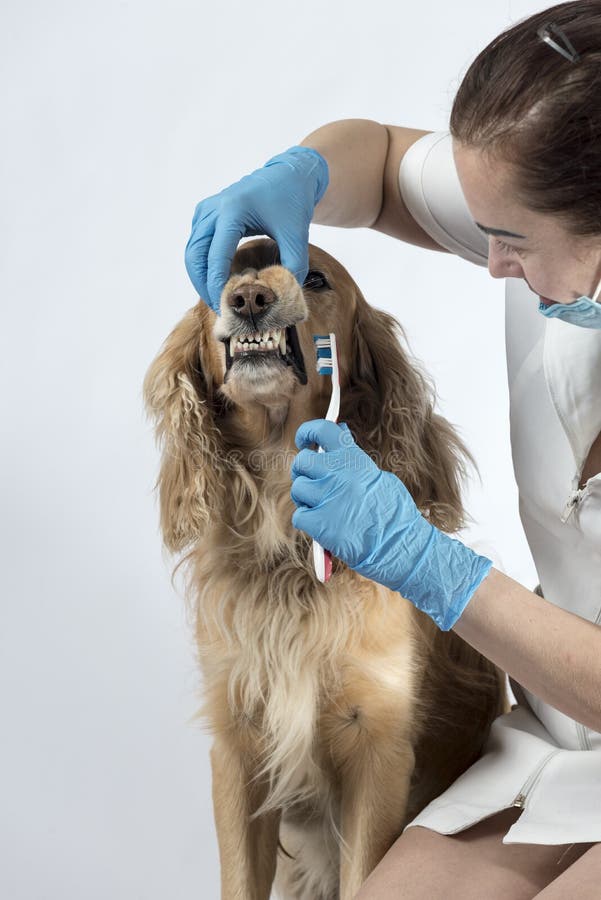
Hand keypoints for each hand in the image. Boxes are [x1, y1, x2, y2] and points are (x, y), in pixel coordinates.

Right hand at [184, 145, 328, 312]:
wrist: (288, 175)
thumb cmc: (292, 201)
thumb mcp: (298, 235)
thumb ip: (294, 266)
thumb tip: (285, 296)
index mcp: (234, 210)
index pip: (215, 257)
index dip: (216, 285)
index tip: (225, 306)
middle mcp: (215, 208)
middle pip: (195, 256)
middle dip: (203, 285)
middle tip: (220, 306)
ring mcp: (207, 210)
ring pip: (192, 251)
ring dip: (200, 276)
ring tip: (219, 296)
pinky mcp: (206, 213)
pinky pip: (196, 244)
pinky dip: (202, 264)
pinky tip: (219, 278)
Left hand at [290, 419, 491, 630]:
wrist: (401, 547)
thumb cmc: (394, 515)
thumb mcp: (379, 478)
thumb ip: (355, 459)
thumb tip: (340, 433)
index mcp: (353, 460)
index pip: (322, 431)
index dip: (308, 432)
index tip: (304, 440)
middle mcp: (337, 474)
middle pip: (303, 461)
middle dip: (303, 471)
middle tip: (312, 481)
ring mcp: (326, 498)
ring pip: (298, 489)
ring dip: (305, 499)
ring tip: (322, 508)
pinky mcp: (318, 523)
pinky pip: (299, 516)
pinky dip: (308, 523)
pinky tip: (323, 527)